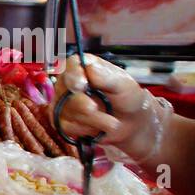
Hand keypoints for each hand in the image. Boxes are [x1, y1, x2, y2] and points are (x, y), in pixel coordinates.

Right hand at [50, 54, 164, 162]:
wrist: (130, 122)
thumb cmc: (128, 98)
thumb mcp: (124, 85)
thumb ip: (107, 77)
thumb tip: (90, 67)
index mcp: (86, 67)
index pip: (71, 65)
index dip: (73, 75)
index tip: (81, 85)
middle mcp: (71, 83)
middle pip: (63, 90)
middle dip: (80, 103)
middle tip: (94, 108)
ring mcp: (64, 102)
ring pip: (66, 110)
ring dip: (91, 120)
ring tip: (111, 122)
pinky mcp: (63, 120)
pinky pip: (66, 126)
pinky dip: (85, 129)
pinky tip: (98, 128)